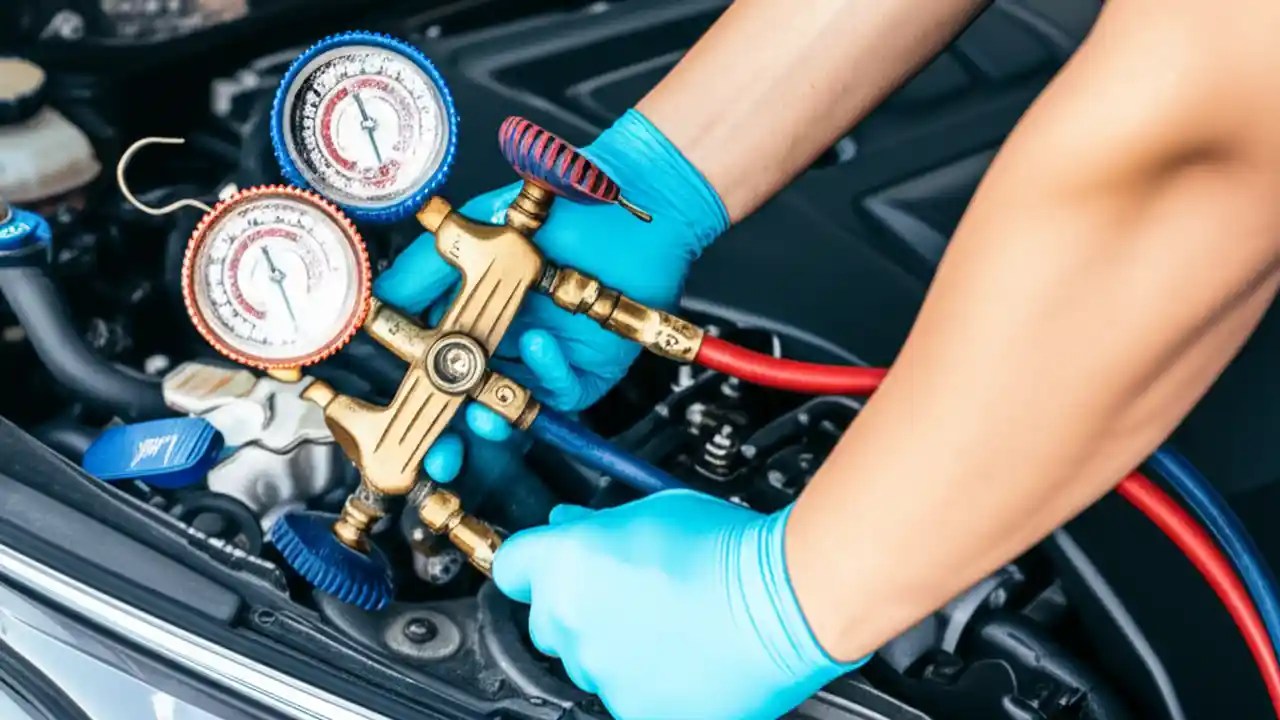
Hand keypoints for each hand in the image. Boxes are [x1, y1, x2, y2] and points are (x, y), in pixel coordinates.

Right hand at [375, 110, 728, 417]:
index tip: (402, 421)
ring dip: (496, 413)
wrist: (616, 204)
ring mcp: (547, 360)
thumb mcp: (470, 235)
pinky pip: (563, 390)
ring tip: (481, 407)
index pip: (439, 374)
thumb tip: (375, 304)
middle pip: (472, 405)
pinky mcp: (588, 368)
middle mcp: (508, 344)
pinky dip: (547, 372)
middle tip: (440, 451)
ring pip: (514, 408)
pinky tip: (539, 343)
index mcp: (476, 320)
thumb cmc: (553, 213)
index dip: (419, 403)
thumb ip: (420, 272)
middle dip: (454, 436)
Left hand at [493, 491, 863, 719]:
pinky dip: (641, 680)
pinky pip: (620, 695)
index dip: (533, 561)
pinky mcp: (634, 711)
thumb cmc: (729, 549)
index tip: (546, 563)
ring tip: (665, 623)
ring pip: (584, 660)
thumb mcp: (654, 510)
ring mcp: (601, 671)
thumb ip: (599, 523)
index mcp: (568, 563)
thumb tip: (572, 523)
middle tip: (626, 590)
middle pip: (546, 616)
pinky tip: (679, 653)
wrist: (786, 600)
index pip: (512, 564)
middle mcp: (572, 620)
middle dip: (576, 603)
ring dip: (610, 644)